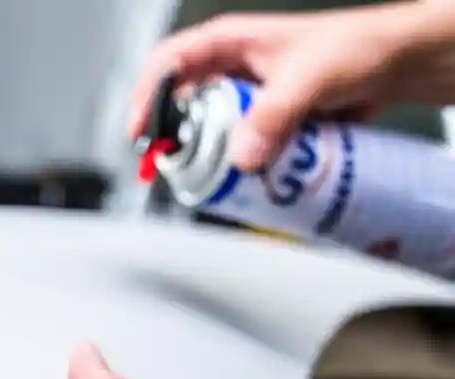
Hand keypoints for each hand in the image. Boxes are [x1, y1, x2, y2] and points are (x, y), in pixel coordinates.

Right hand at [128, 2, 454, 169]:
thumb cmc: (357, 46)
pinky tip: (246, 176)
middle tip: (173, 164)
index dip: (144, 98)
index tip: (140, 132)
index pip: (166, 64)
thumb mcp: (308, 77)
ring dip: (209, 155)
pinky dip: (237, 164)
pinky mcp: (264, 122)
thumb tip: (242, 156)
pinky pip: (238, 146)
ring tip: (213, 174)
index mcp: (226, 42)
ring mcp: (246, 97)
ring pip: (209, 130)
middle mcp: (230, 69)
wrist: (398, 63)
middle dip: (174, 138)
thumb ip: (273, 116)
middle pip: (181, 104)